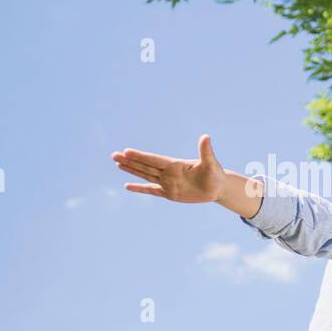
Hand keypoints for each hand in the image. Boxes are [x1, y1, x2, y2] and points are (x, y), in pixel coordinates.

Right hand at [111, 134, 225, 203]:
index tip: (127, 151)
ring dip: (131, 170)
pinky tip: (128, 186)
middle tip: (114, 155)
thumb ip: (205, 150)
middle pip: (145, 166)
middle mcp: (168, 172)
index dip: (140, 156)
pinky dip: (139, 189)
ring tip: (117, 164)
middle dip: (129, 161)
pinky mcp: (169, 194)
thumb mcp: (211, 163)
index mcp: (175, 164)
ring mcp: (167, 183)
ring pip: (145, 175)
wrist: (217, 187)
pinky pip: (151, 190)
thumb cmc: (215, 174)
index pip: (154, 159)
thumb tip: (206, 136)